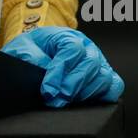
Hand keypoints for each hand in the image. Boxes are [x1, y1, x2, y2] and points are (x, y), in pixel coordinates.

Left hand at [1, 27, 123, 107]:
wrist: (36, 53)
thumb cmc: (32, 50)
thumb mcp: (22, 49)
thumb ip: (30, 58)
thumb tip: (42, 74)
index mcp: (67, 35)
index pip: (71, 49)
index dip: (59, 72)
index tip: (48, 90)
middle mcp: (87, 47)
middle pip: (90, 63)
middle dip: (72, 86)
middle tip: (56, 101)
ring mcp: (98, 62)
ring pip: (104, 76)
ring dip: (86, 93)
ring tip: (67, 102)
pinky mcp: (103, 77)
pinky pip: (114, 87)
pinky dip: (103, 96)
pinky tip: (85, 102)